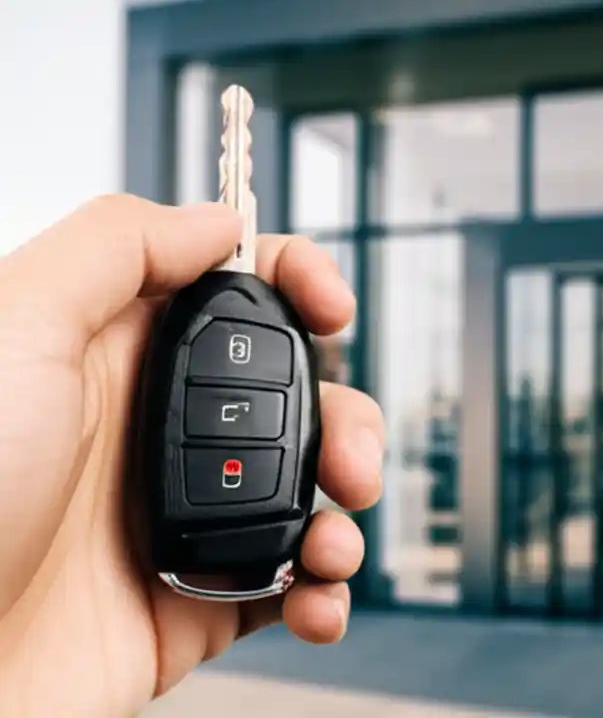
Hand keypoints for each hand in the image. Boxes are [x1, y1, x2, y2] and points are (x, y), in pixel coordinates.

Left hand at [0, 196, 383, 715]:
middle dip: (346, 419)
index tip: (330, 307)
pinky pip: (292, 584)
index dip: (296, 284)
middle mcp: (155, 434)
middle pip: (296, 396)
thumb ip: (115, 249)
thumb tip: (217, 220)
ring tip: (330, 545)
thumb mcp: (13, 329)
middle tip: (349, 457)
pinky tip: (313, 596)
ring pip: (308, 490)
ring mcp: (182, 519)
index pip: (232, 293)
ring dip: (346, 512)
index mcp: (115, 357)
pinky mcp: (198, 600)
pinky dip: (325, 592)